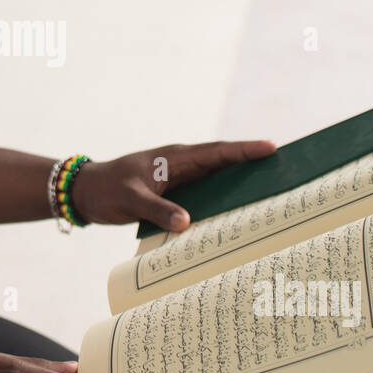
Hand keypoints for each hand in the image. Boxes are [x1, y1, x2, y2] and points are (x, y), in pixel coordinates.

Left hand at [69, 140, 276, 232]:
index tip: (272, 148)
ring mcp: (180, 179)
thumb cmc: (107, 191)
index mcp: (174, 158)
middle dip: (253, 164)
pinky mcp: (175, 194)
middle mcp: (181, 165)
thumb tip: (187, 224)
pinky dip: (222, 200)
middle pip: (224, 163)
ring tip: (273, 191)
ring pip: (217, 179)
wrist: (86, 193)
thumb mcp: (130, 201)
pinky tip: (238, 215)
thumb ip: (159, 211)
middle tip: (286, 169)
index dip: (244, 150)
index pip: (217, 152)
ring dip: (240, 183)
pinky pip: (205, 195)